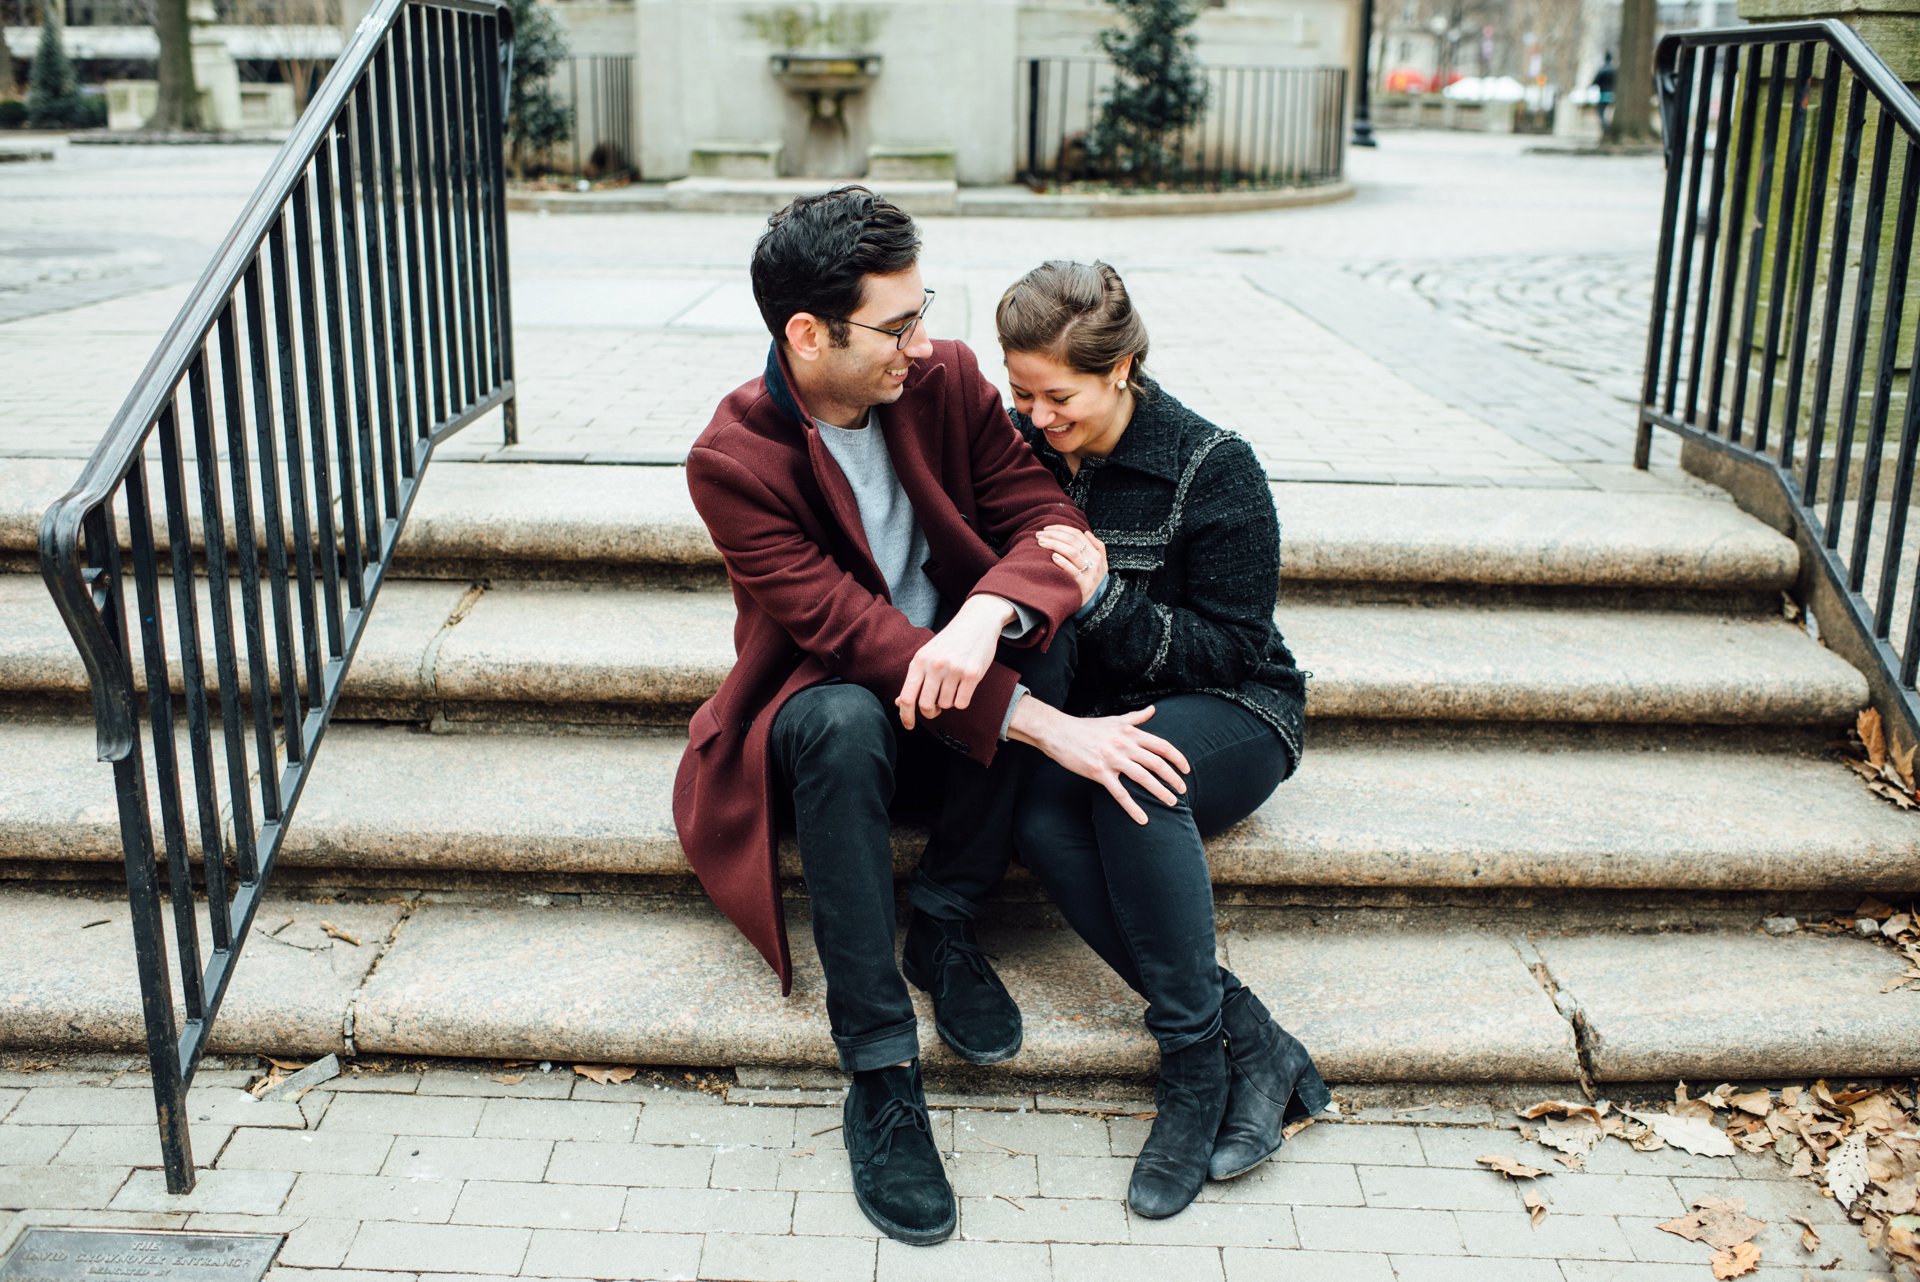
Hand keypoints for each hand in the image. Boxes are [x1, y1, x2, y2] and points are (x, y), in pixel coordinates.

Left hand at [896, 594, 1015, 729]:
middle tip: (936, 707)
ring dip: (948, 702)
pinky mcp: (972, 674)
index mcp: (919, 661)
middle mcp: (935, 665)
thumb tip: (899, 703)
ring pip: (946, 705)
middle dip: (931, 712)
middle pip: (926, 705)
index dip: (905, 716)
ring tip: (952, 687)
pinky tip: (963, 687)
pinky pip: (962, 703)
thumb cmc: (950, 641)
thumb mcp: (926, 655)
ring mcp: (954, 669)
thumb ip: (914, 679)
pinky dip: (962, 700)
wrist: (976, 621)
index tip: (909, 725)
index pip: (907, 697)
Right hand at [1009, 701, 1190, 824]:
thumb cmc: (1087, 727)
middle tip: (1183, 790)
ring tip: (1171, 803)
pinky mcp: (1098, 772)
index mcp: (1130, 732)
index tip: (1186, 770)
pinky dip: (1133, 807)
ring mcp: (1112, 759)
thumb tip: (1153, 710)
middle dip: (1173, 778)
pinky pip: (1120, 793)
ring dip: (1160, 792)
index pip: (1162, 745)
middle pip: (1156, 763)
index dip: (1177, 758)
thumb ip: (1136, 717)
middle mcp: (1124, 744)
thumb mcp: (1114, 720)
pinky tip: (1143, 819)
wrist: (1058, 732)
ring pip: (1142, 778)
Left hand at [1036, 525, 1106, 607]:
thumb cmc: (1091, 581)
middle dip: (1054, 535)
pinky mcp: (1083, 586)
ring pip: (1073, 552)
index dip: (1061, 529)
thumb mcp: (1100, 564)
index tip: (1047, 529)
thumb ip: (1097, 547)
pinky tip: (1053, 556)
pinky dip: (1063, 562)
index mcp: (1097, 554)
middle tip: (1039, 535)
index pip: (1078, 535)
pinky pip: (1073, 572)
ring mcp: (1090, 574)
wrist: (1094, 605)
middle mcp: (1095, 562)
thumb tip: (1086, 532)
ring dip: (1055, 544)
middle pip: (1073, 542)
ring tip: (1041, 542)